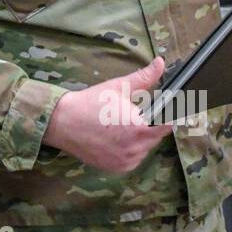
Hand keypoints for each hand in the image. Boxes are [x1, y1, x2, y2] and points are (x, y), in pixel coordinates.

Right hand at [42, 57, 172, 173]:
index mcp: (139, 128)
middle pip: (155, 137)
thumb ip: (144, 77)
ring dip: (140, 140)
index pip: (167, 126)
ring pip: (144, 149)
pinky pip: (132, 160)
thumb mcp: (119, 87)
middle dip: (149, 127)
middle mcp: (135, 149)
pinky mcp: (117, 169)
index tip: (163, 111)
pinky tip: (116, 139)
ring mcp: (126, 162)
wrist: (63, 122)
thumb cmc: (91, 103)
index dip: (167, 117)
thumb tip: (161, 63)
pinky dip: (129, 151)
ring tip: (122, 127)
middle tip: (130, 115)